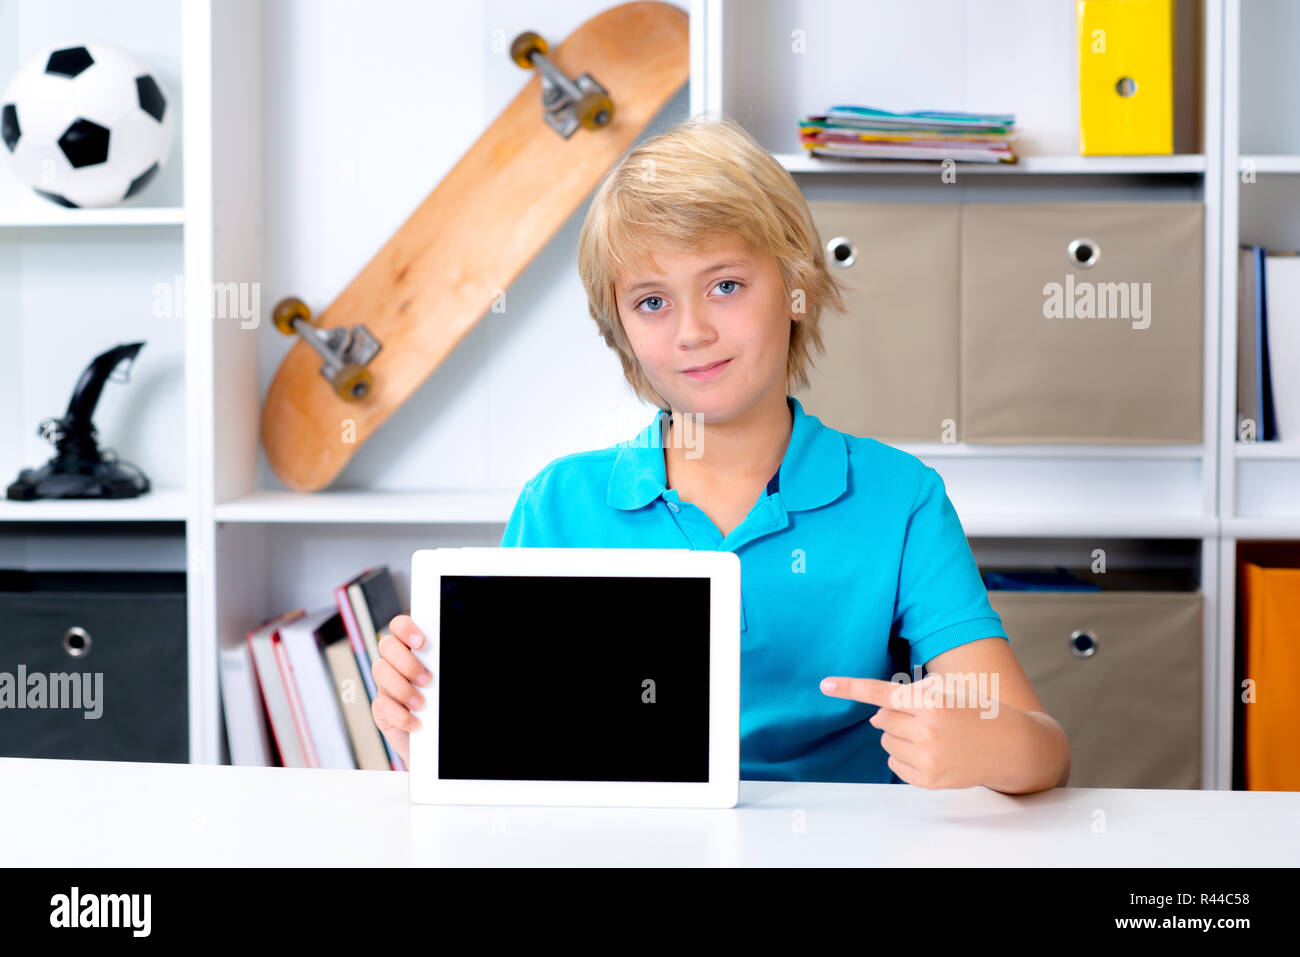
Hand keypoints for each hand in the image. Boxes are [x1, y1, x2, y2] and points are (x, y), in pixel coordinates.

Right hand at [370, 613, 431, 764]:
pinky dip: (400, 715)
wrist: (439, 741)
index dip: (406, 628)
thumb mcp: (447, 681)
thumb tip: (444, 661)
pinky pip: (381, 705)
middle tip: (427, 679)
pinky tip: (416, 722)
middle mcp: (396, 664)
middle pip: (387, 645)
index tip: (422, 643)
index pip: (400, 626)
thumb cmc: (444, 706)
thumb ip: (443, 665)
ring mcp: (387, 686)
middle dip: (406, 662)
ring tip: (421, 704)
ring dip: (402, 688)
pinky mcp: (382, 710)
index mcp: (413, 651)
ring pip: (379, 671)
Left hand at [819, 672, 1006, 789]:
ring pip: (885, 742)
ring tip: (930, 735)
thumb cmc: (976, 710)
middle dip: (894, 715)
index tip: (825, 685)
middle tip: (921, 716)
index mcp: (931, 701)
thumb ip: (911, 692)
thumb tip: (875, 715)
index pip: (882, 693)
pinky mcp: (928, 780)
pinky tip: (930, 752)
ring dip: (898, 736)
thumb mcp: (949, 688)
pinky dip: (904, 756)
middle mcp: (927, 730)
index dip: (850, 688)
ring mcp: (927, 758)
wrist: (1009, 746)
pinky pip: (894, 764)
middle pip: (882, 718)